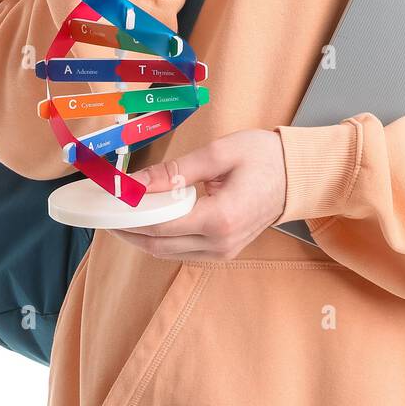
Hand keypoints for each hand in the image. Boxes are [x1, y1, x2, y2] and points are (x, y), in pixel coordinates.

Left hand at [105, 130, 288, 260]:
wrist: (299, 176)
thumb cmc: (265, 158)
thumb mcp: (220, 153)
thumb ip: (176, 170)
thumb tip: (138, 183)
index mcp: (219, 218)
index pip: (160, 225)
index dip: (128, 217)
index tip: (106, 204)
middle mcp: (219, 243)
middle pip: (158, 245)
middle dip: (128, 229)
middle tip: (105, 211)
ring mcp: (223, 251)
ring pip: (168, 252)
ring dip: (142, 235)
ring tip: (123, 213)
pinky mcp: (224, 250)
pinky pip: (182, 249)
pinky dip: (162, 237)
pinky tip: (151, 218)